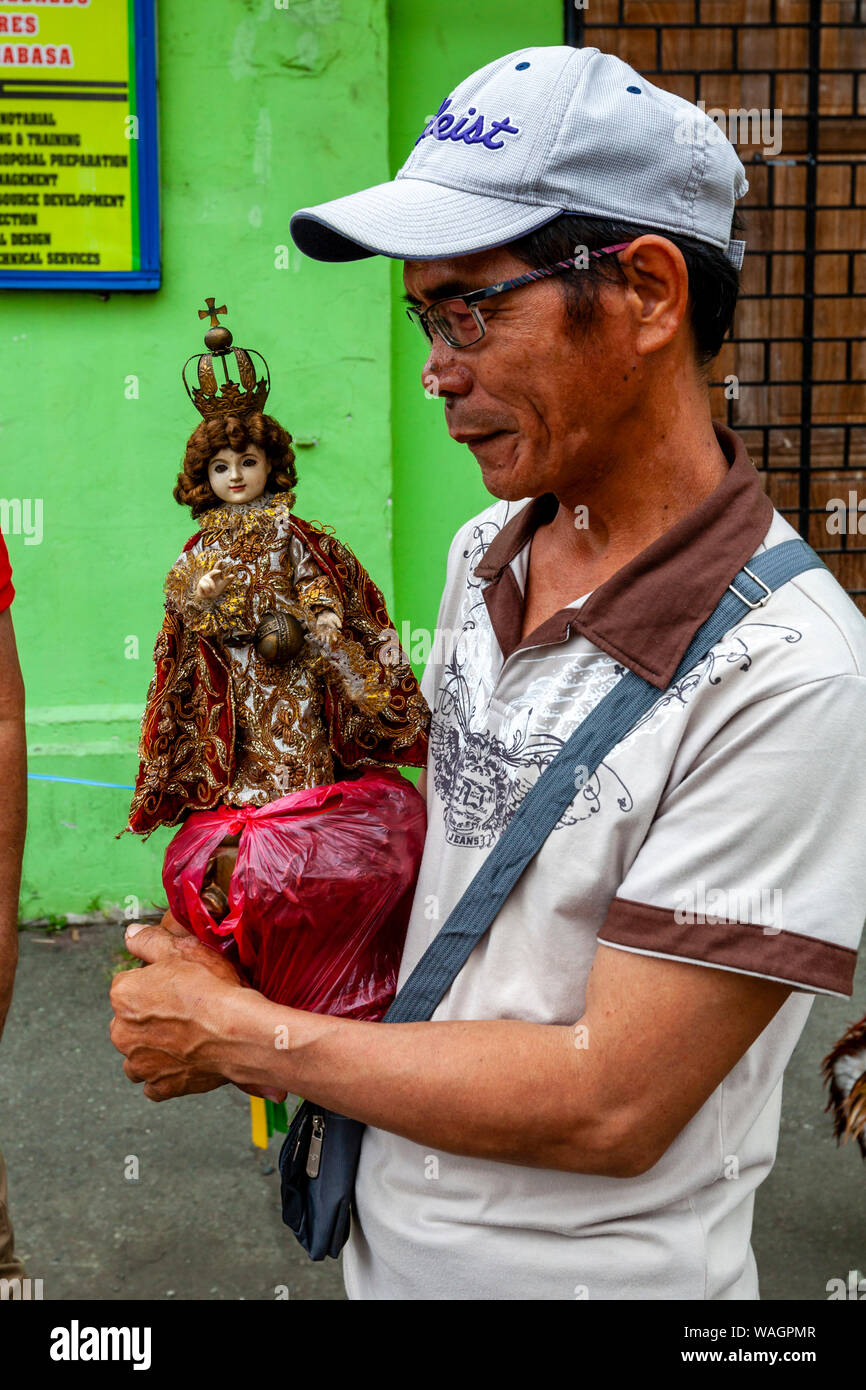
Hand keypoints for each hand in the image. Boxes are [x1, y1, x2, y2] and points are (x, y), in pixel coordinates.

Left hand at [109, 922, 284, 1103]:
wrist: (239, 1032)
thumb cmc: (213, 989)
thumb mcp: (183, 949)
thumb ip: (149, 940)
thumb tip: (131, 934)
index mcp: (123, 995)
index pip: (128, 984)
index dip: (154, 982)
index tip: (175, 983)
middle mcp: (122, 1032)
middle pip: (130, 1020)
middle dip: (150, 1016)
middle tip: (184, 1010)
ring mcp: (140, 1063)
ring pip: (138, 1054)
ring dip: (153, 1047)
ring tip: (185, 1036)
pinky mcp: (160, 1086)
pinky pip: (155, 1082)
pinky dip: (166, 1074)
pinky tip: (186, 1060)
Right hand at [196, 559, 232, 601]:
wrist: (207, 598)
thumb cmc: (215, 591)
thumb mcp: (222, 585)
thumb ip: (227, 580)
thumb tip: (234, 575)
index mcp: (216, 575)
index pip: (217, 569)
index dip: (218, 564)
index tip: (220, 560)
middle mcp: (210, 575)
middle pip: (213, 572)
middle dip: (215, 572)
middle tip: (220, 571)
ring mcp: (204, 578)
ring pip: (210, 582)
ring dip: (212, 587)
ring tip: (211, 591)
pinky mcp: (200, 583)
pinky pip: (206, 586)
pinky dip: (207, 590)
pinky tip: (206, 592)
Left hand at [313, 610, 340, 643]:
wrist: (325, 614)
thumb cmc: (331, 617)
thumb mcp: (336, 618)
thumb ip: (338, 622)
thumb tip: (340, 627)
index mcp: (332, 629)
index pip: (333, 634)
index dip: (334, 637)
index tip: (335, 640)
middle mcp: (328, 631)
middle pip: (328, 636)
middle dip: (327, 639)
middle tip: (327, 642)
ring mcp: (323, 631)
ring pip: (323, 636)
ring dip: (322, 639)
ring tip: (322, 641)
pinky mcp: (319, 630)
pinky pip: (318, 634)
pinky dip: (317, 636)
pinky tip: (315, 639)